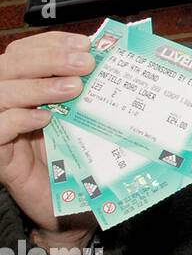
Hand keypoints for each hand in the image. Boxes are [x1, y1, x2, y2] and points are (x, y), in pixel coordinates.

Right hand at [0, 31, 96, 244]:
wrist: (75, 211)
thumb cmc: (84, 163)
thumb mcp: (91, 122)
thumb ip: (94, 93)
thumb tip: (117, 60)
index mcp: (31, 87)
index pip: (28, 52)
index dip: (52, 43)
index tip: (85, 43)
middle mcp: (12, 103)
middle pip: (12, 65)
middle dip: (49, 58)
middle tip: (84, 63)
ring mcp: (3, 128)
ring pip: (1, 92)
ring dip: (37, 85)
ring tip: (72, 89)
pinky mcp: (0, 157)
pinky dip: (18, 118)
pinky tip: (44, 117)